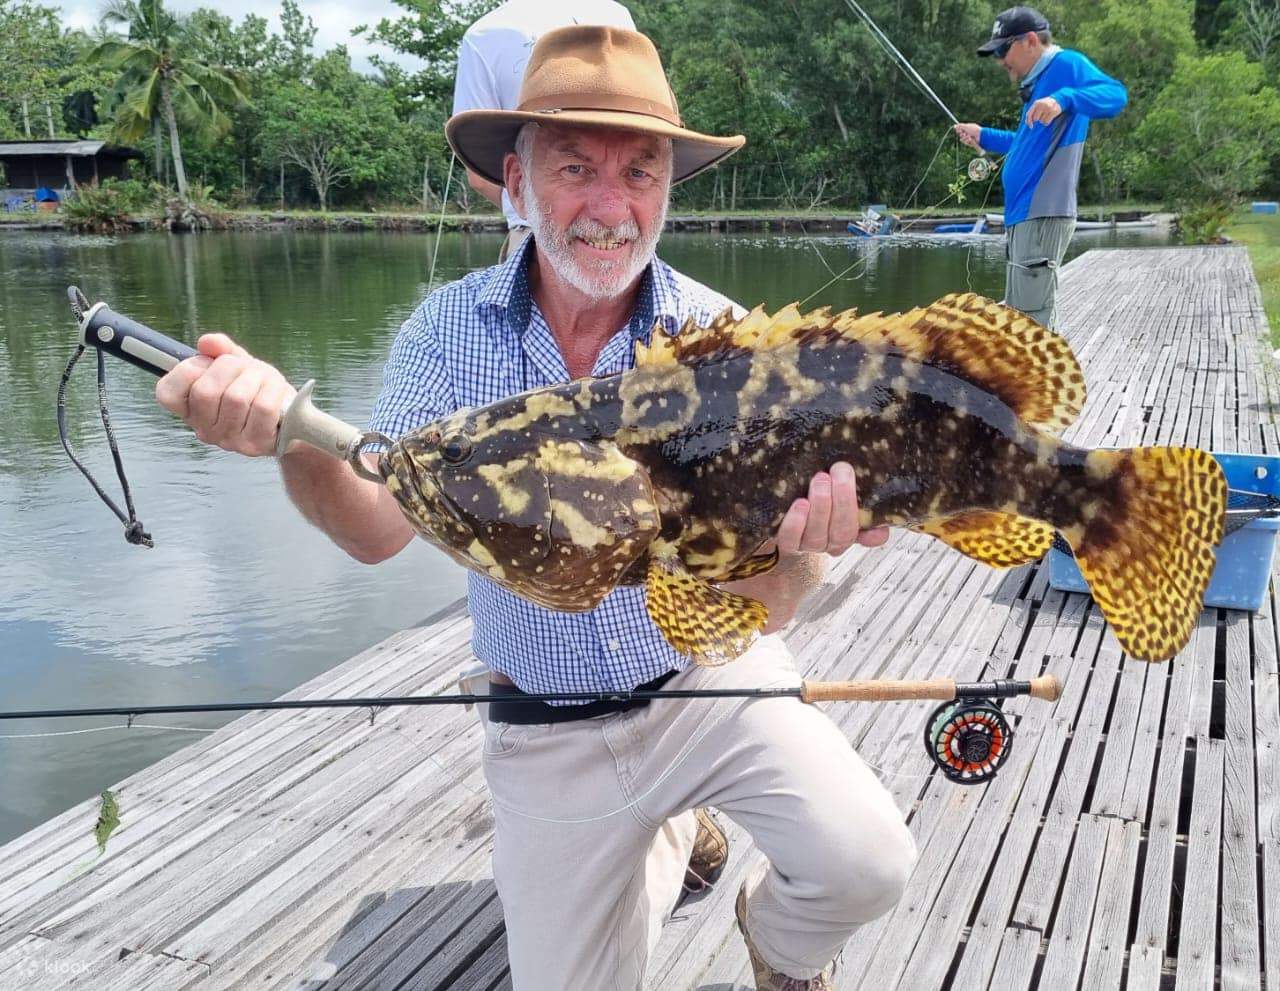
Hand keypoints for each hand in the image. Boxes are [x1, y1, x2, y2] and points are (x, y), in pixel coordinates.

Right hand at [155, 333, 294, 456]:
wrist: (290, 419)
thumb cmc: (257, 390)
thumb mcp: (237, 365)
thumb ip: (220, 350)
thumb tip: (207, 342)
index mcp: (190, 410)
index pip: (167, 393)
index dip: (189, 369)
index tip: (209, 364)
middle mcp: (204, 430)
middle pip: (205, 391)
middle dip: (229, 367)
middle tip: (244, 367)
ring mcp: (229, 440)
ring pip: (236, 397)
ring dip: (255, 378)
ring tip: (262, 379)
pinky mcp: (256, 444)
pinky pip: (263, 407)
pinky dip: (273, 390)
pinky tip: (276, 391)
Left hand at [775, 462, 889, 556]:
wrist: (781, 495)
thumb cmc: (817, 488)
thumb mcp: (839, 488)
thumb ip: (860, 499)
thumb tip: (881, 522)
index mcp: (849, 531)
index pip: (868, 536)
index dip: (873, 531)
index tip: (873, 512)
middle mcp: (829, 543)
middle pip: (842, 532)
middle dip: (844, 500)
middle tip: (841, 471)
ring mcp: (807, 544)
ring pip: (818, 535)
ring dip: (821, 506)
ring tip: (820, 479)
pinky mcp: (785, 541)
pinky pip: (790, 538)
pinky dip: (796, 523)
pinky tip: (800, 504)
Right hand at [954, 122, 981, 149]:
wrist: (980, 136)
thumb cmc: (974, 130)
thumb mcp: (966, 126)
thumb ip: (960, 126)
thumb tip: (954, 126)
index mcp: (968, 128)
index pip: (961, 129)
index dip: (959, 130)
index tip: (958, 130)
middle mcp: (969, 132)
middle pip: (961, 134)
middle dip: (962, 134)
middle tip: (964, 133)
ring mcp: (969, 138)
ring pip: (962, 139)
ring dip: (965, 138)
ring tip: (969, 137)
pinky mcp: (970, 142)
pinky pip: (965, 142)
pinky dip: (967, 141)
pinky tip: (970, 139)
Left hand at [1025, 97, 1061, 126]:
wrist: (1059, 99)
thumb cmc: (1045, 104)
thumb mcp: (1038, 105)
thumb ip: (1032, 111)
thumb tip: (1027, 123)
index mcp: (1036, 103)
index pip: (1029, 114)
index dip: (1028, 121)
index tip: (1031, 126)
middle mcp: (1041, 105)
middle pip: (1035, 119)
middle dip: (1038, 119)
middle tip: (1043, 115)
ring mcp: (1047, 108)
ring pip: (1041, 121)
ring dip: (1043, 120)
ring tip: (1047, 115)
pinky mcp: (1053, 111)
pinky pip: (1046, 122)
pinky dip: (1047, 122)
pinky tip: (1049, 118)